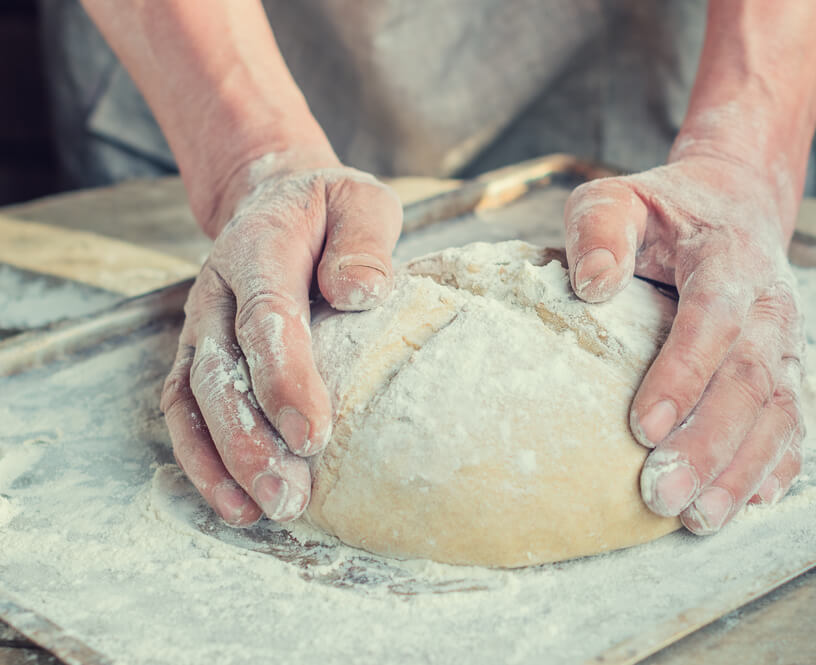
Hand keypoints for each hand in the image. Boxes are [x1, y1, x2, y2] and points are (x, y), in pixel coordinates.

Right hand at [160, 150, 402, 524]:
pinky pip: (185, 411)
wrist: (277, 203)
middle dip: (250, 440)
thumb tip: (360, 293)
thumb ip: (363, 240)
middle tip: (288, 495)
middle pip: (221, 372)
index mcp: (259, 247)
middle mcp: (217, 291)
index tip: (314, 434)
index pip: (267, 317)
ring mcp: (200, 327)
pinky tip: (234, 503)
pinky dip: (202, 460)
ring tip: (263, 512)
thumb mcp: (361, 202)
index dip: (285, 378)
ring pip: (194, 400)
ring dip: (223, 461)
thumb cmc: (331, 213)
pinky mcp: (198, 356)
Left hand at [564, 156, 804, 533]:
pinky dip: (775, 466)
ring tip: (699, 518)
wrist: (736, 206)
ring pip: (779, 413)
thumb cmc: (665, 212)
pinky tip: (746, 502)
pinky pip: (794, 425)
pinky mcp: (790, 371)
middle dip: (708, 444)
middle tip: (660, 493)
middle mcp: (771, 304)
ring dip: (741, 470)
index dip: (684, 372)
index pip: (714, 317)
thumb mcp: (620, 197)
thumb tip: (591, 283)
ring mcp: (788, 343)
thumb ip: (600, 228)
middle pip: (750, 380)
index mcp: (730, 257)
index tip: (642, 425)